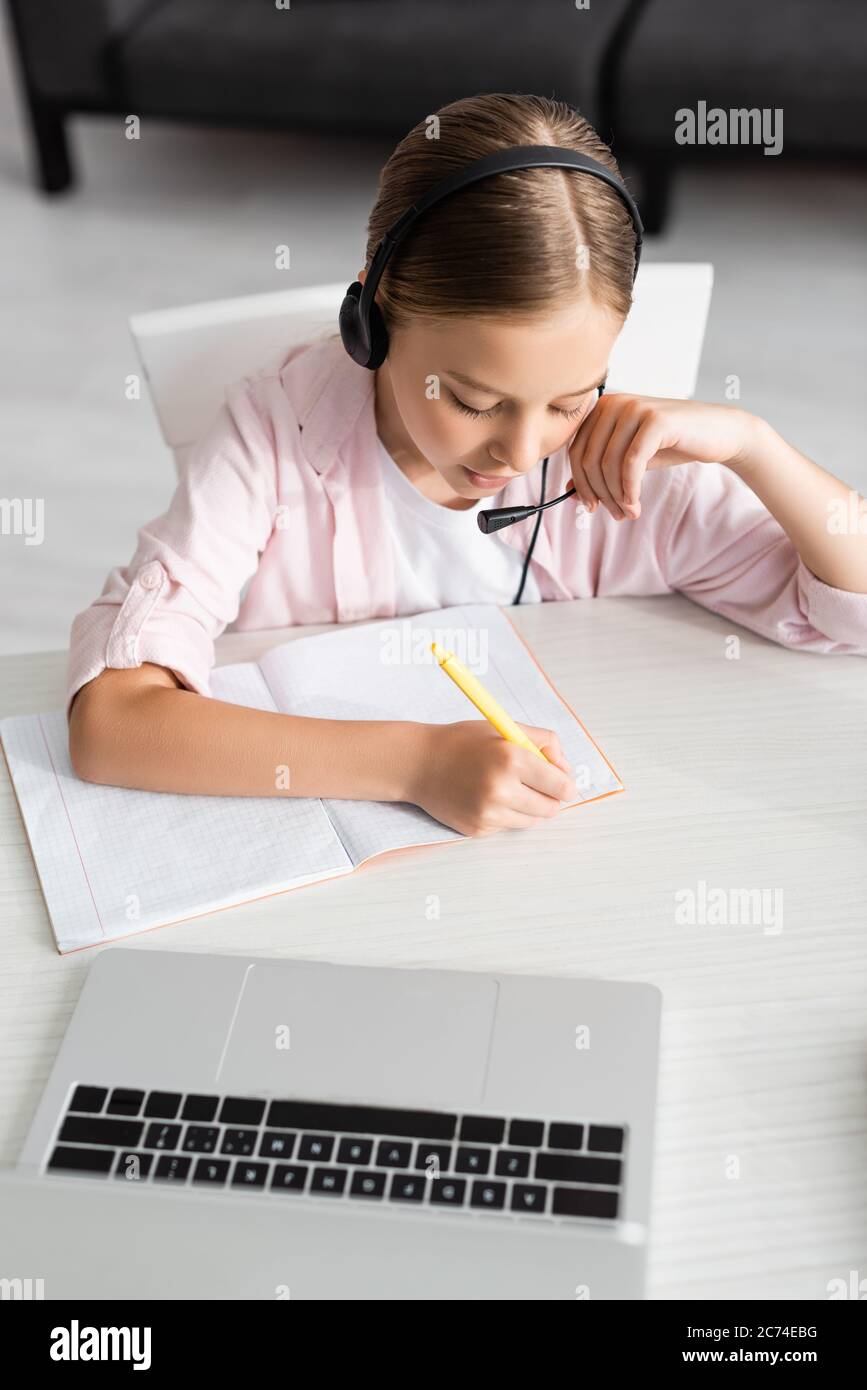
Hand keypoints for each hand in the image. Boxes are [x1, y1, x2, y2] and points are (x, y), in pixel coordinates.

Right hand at [409, 720, 577, 836]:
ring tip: (507, 788)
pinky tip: (485, 797)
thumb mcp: (504, 728)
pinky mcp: (478, 829)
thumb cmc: (463, 742)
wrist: (418, 763)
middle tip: (535, 785)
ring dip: (528, 808)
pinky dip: (505, 815)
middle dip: (549, 797)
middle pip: (551, 809)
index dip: (566, 785)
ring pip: (531, 821)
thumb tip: (566, 770)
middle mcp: (501, 789)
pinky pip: (507, 827)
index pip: (561, 786)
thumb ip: (544, 742)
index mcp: (511, 758)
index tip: (564, 784)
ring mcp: (488, 813)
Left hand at [568, 393, 757, 520]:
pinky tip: (636, 504)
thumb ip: (602, 467)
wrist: (719, 432)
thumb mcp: (631, 458)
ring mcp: (635, 408)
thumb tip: (570, 489)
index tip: (591, 507)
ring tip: (629, 512)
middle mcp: (615, 403)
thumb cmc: (673, 444)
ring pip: (608, 464)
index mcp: (603, 408)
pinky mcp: (655, 420)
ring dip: (616, 496)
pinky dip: (630, 490)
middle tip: (615, 515)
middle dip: (598, 493)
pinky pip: (631, 464)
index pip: (576, 451)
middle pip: (588, 459)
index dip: (581, 484)